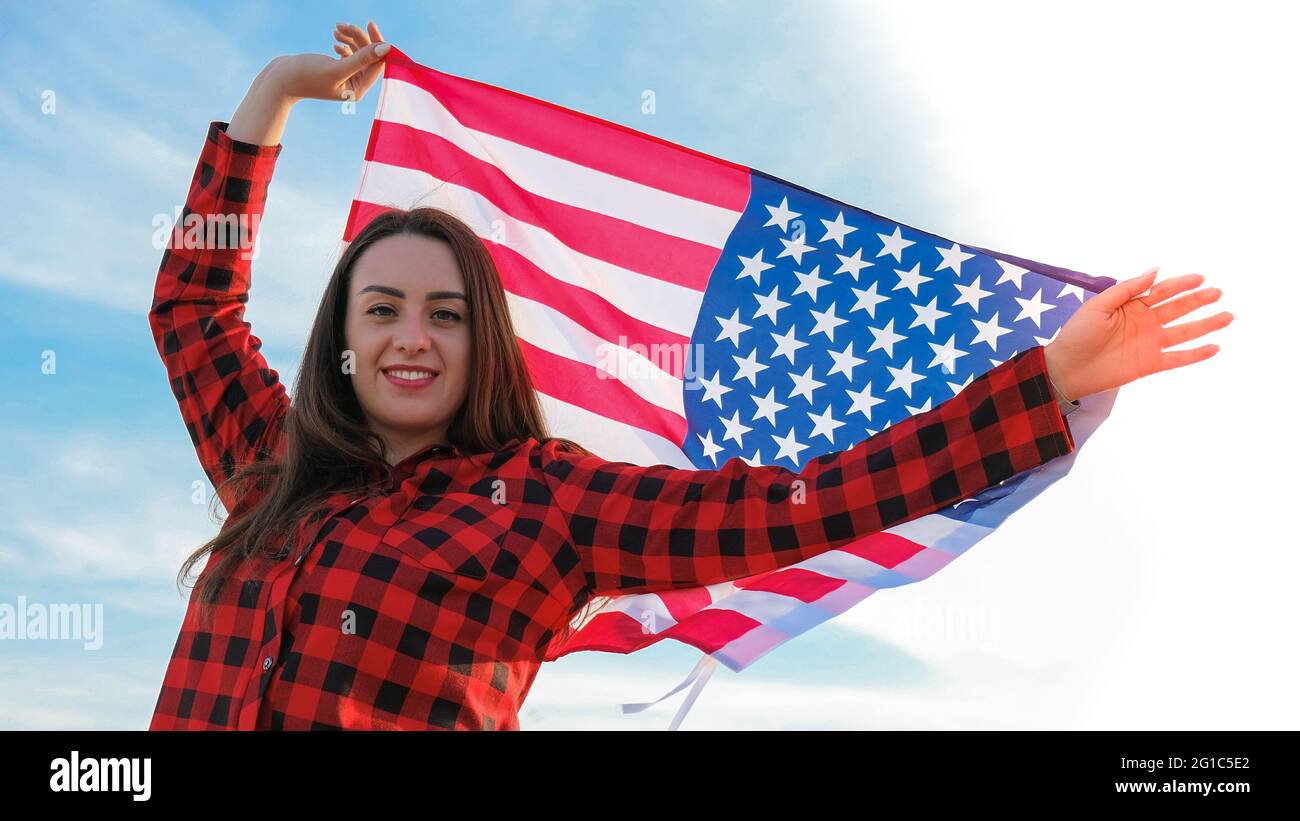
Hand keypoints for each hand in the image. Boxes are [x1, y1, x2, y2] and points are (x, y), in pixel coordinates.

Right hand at [267, 20, 389, 103]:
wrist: (280, 79)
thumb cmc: (306, 76)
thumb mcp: (336, 67)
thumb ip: (362, 58)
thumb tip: (387, 49)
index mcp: (358, 90)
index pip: (377, 64)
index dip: (377, 43)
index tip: (370, 23)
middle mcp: (354, 85)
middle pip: (368, 56)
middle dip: (358, 38)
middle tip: (342, 25)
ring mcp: (346, 76)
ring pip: (358, 51)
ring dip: (350, 37)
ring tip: (336, 29)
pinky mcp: (337, 68)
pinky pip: (350, 52)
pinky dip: (344, 43)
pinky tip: (335, 40)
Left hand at [1044, 267, 1233, 401]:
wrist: (1067, 367)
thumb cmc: (1078, 333)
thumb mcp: (1099, 305)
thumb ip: (1127, 290)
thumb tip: (1155, 271)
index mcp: (1132, 306)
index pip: (1162, 292)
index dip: (1181, 284)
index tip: (1200, 278)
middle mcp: (1145, 323)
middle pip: (1178, 309)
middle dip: (1198, 300)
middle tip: (1218, 293)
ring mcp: (1150, 343)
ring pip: (1184, 332)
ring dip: (1206, 324)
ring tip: (1227, 316)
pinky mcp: (1150, 364)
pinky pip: (1178, 358)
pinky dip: (1196, 354)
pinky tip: (1215, 347)